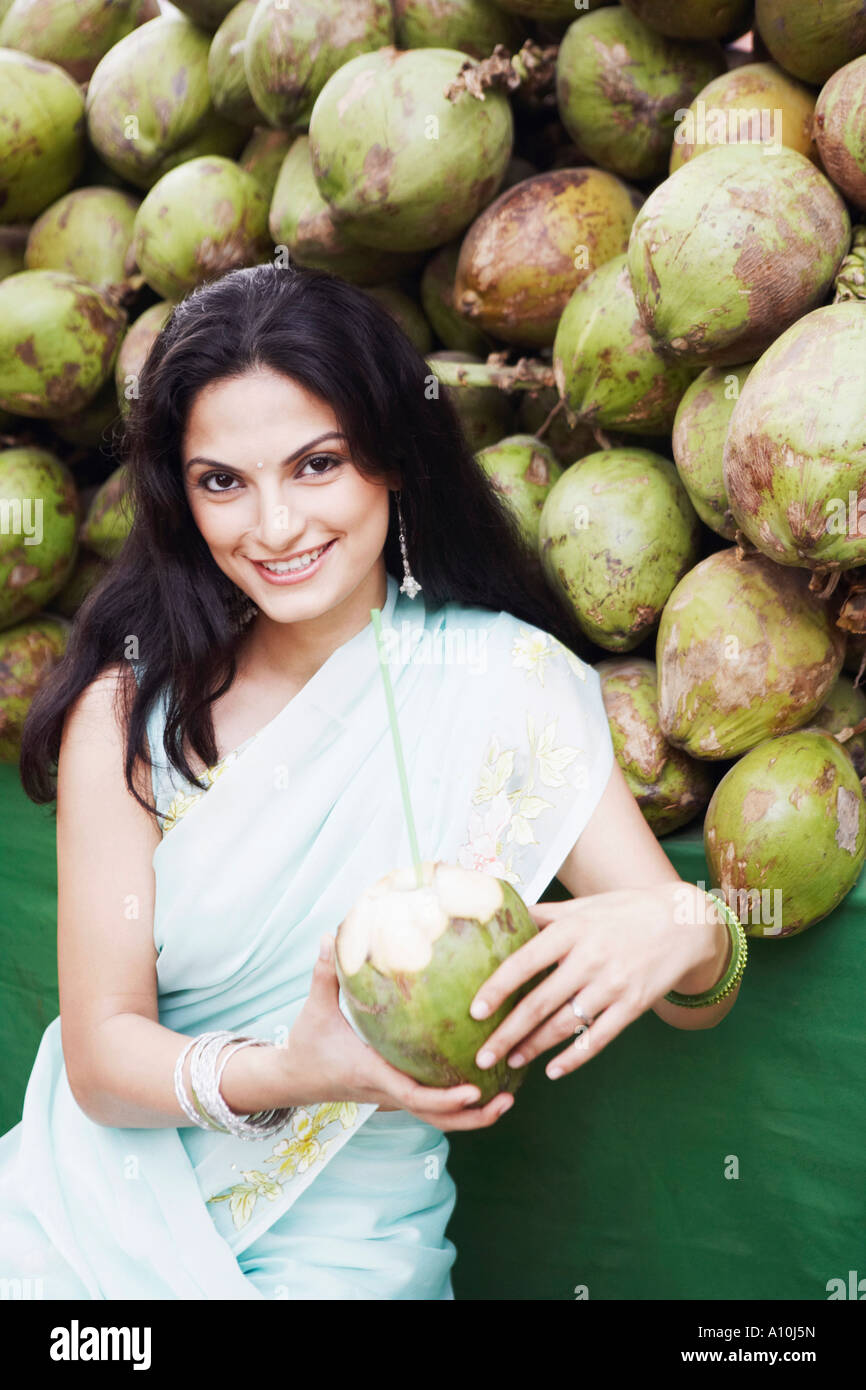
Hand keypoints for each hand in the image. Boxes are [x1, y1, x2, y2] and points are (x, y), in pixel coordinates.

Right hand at [282, 935, 515, 1131]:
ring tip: (506, 1097)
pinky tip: (481, 1082)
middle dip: (474, 1115)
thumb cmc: (305, 1044)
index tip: (474, 1089)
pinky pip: (430, 1106)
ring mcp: (391, 1099)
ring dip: (471, 1116)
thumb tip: (328, 934)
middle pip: (437, 1118)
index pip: (415, 1096)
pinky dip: (456, 1104)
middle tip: (508, 1098)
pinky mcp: (393, 1096)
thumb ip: (325, 974)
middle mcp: (387, 1093)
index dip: (445, 1098)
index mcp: (373, 1074)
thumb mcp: (314, 1009)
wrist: (291, 1080)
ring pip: (436, 1119)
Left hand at [468, 882, 719, 1081]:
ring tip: (510, 1061)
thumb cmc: (623, 911)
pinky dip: (574, 1058)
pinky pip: (598, 1038)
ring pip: (565, 1025)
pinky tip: (553, 1071)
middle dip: (507, 1034)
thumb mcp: (583, 906)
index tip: (475, 1012)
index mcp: (572, 929)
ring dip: (533, 1048)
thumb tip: (501, 919)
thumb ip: (544, 915)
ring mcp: (614, 984)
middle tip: (481, 1056)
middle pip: (540, 1003)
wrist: (683, 923)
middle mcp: (591, 958)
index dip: (498, 988)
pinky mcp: (633, 1006)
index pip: (525, 962)